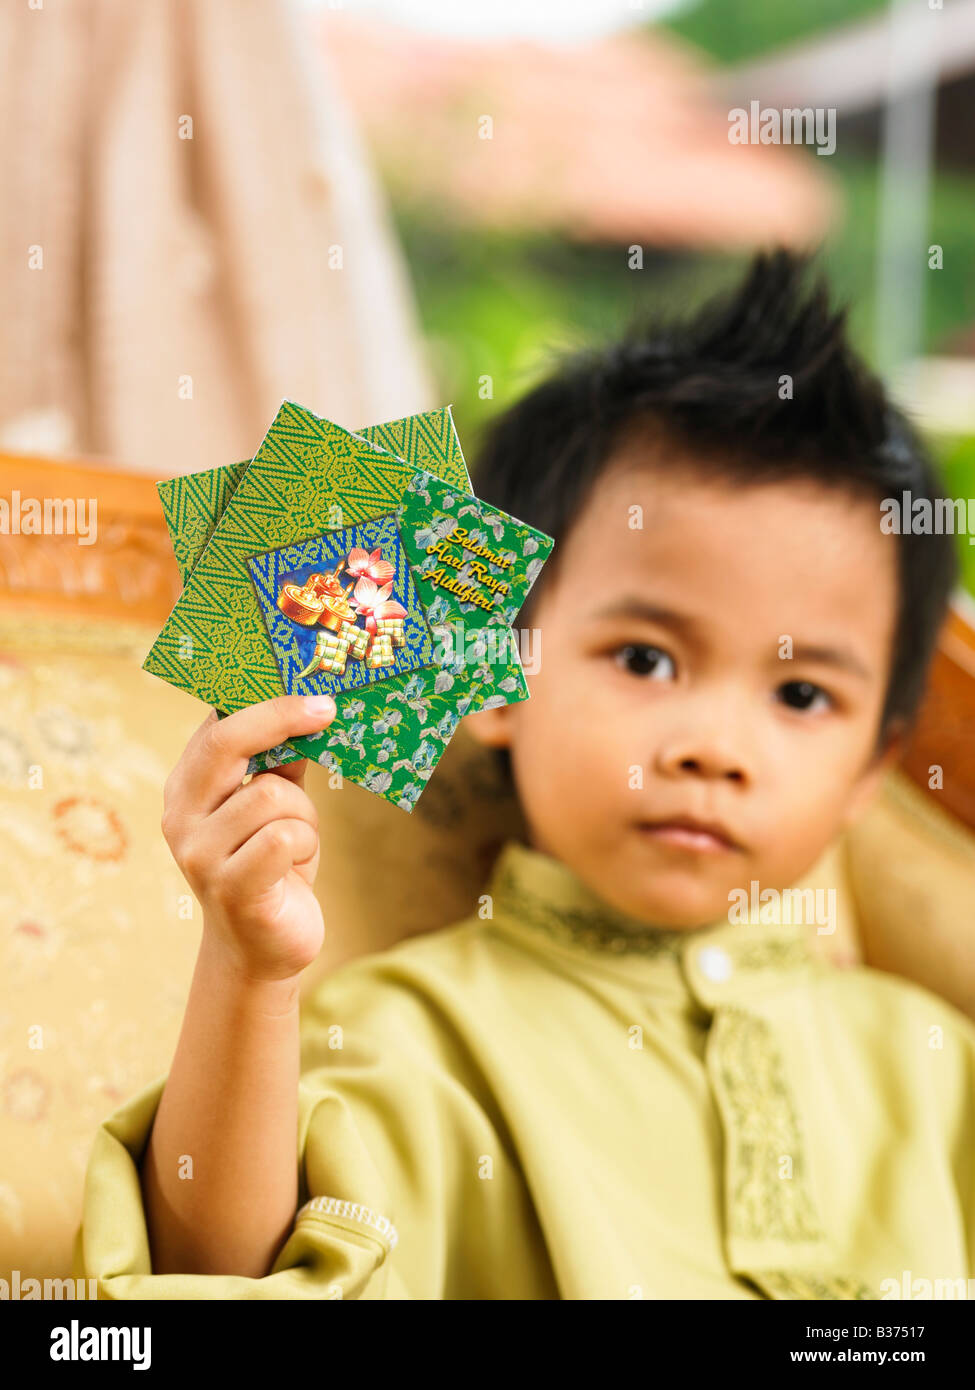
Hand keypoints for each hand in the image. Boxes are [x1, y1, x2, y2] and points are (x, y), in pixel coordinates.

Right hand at [161, 695, 337, 981]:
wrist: (261, 951)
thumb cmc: (272, 867)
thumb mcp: (275, 807)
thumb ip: (280, 761)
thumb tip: (308, 705)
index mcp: (186, 789)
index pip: (215, 726)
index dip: (260, 699)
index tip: (306, 684)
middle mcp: (181, 817)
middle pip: (228, 744)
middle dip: (281, 719)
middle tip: (327, 710)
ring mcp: (200, 855)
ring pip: (272, 796)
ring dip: (304, 817)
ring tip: (298, 845)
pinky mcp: (230, 888)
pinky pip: (284, 837)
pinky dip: (304, 846)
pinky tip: (295, 868)